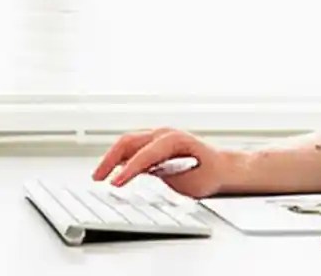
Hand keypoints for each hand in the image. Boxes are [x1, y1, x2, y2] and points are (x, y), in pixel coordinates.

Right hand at [91, 127, 238, 198]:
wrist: (224, 167)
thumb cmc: (211, 172)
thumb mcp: (188, 182)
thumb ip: (164, 181)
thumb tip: (143, 187)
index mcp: (173, 140)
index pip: (143, 155)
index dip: (127, 171)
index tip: (114, 184)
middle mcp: (164, 134)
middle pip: (128, 142)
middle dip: (110, 160)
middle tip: (97, 178)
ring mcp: (159, 137)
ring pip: (128, 143)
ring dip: (112, 158)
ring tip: (100, 176)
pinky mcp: (156, 144)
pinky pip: (134, 147)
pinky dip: (121, 158)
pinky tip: (114, 171)